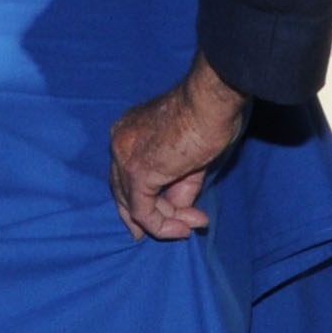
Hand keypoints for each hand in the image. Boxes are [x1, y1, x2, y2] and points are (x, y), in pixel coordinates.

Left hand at [110, 53, 251, 240]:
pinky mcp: (137, 172)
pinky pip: (143, 210)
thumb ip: (180, 185)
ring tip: (192, 227)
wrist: (211, 101)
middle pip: (123, 189)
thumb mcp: (192, 158)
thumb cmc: (209, 116)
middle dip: (143, 216)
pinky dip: (162, 225)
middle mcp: (120, 141)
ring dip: (165, 221)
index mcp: (130, 130)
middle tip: (168, 232)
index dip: (144, 197)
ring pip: (135, 203)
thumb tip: (179, 212)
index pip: (127, 172)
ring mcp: (125, 157)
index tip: (169, 215)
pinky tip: (183, 228)